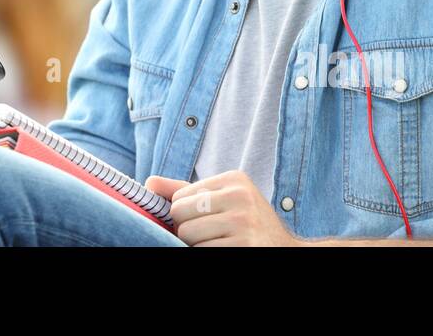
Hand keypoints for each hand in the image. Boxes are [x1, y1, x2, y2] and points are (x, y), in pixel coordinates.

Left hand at [145, 170, 307, 246]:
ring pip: (187, 235)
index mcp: (234, 180)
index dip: (184, 214)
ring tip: (215, 243)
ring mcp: (243, 223)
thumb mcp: (222, 199)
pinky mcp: (243, 247)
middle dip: (186, 229)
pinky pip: (201, 251)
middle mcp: (240, 197)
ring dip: (195, 245)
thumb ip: (185, 191)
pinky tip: (222, 250)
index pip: (180, 196)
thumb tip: (148, 184)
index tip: (202, 221)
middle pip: (180, 214)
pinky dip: (204, 253)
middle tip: (206, 235)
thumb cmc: (246, 224)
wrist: (284, 250)